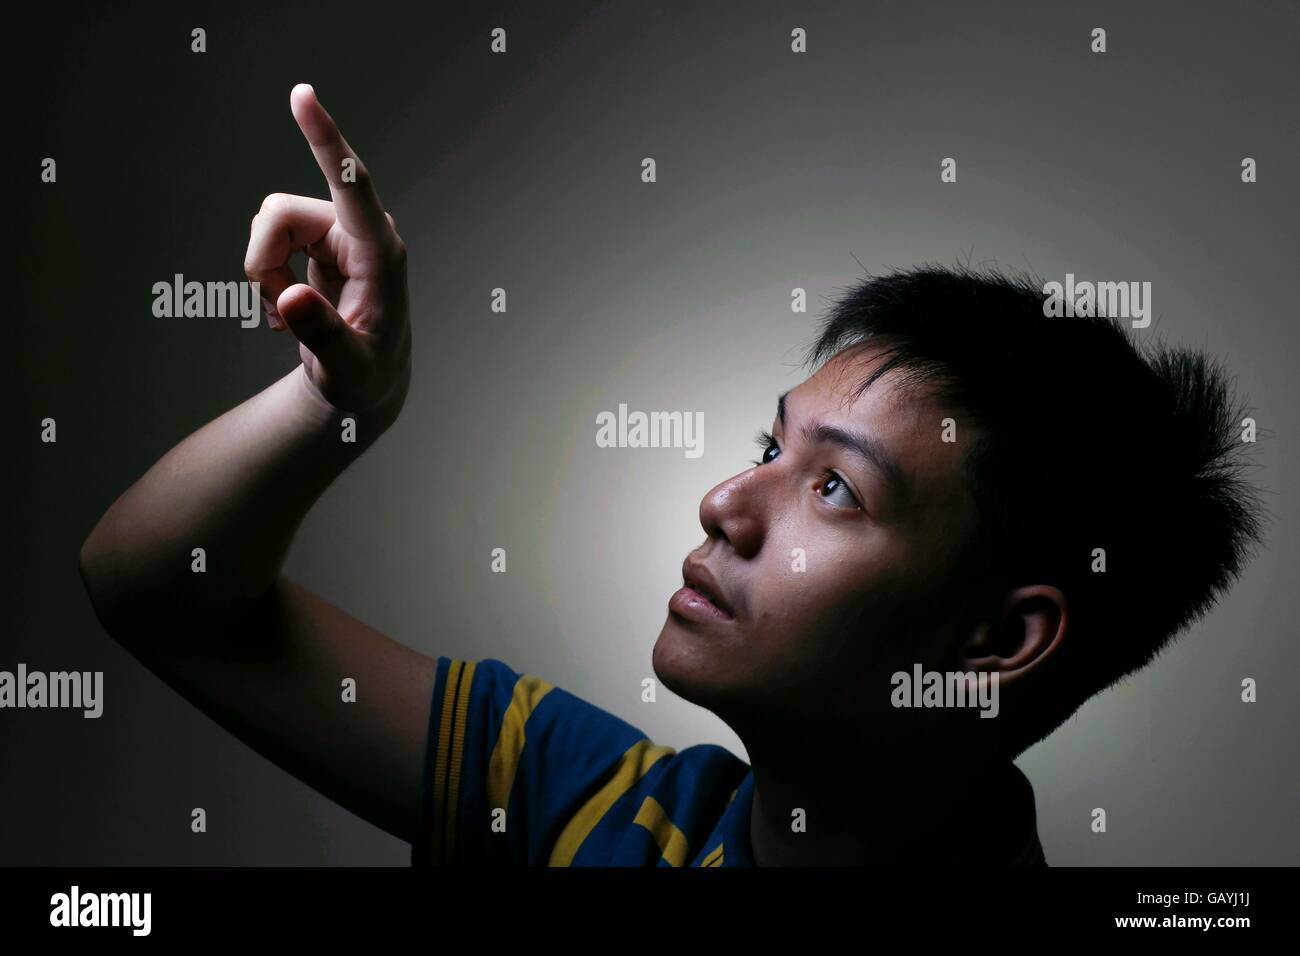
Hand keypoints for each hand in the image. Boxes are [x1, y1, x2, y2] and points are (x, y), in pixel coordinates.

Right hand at [244, 84, 410, 418]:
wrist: (364, 382)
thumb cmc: (365, 378)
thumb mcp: (347, 370)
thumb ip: (323, 336)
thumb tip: (290, 296)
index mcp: (380, 252)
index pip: (351, 184)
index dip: (326, 139)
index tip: (303, 95)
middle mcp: (360, 232)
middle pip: (279, 214)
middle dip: (263, 262)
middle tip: (278, 314)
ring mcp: (338, 231)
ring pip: (268, 223)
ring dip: (265, 271)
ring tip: (291, 312)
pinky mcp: (319, 238)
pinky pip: (267, 238)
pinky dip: (265, 274)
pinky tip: (291, 304)